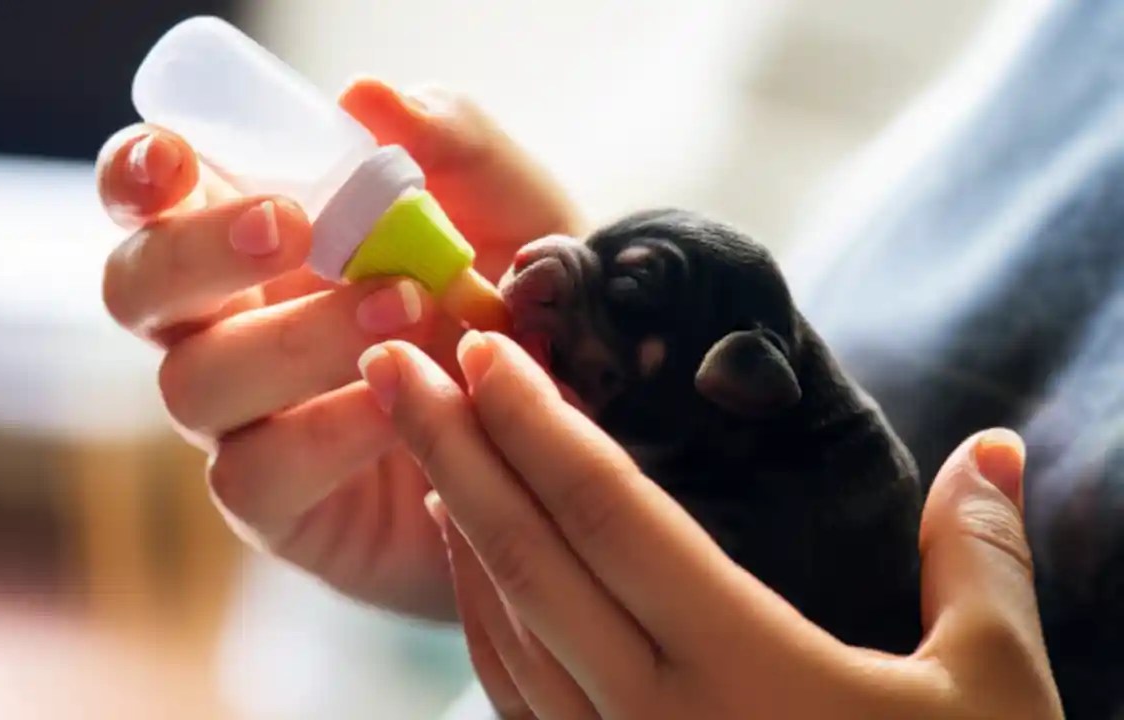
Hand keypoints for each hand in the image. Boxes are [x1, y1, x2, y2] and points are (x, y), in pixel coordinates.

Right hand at [96, 79, 583, 618]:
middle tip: (292, 226)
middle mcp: (227, 327)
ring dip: (293, 339)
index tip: (174, 161)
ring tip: (403, 310)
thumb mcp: (514, 216)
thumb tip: (367, 96)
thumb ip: (453, 146)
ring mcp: (243, 422)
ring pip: (193, 384)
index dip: (138, 174)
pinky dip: (329, 432)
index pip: (151, 200)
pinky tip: (404, 405)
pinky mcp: (275, 504)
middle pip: (135, 288)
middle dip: (197, 252)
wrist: (570, 436)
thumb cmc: (520, 310)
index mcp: (258, 242)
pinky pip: (255, 474)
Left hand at [358, 331, 1064, 718]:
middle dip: (452, 448)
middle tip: (392, 363)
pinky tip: (473, 562)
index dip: (538, 421)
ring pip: (505, 627)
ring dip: (459, 526)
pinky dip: (483, 615)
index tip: (484, 344)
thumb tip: (991, 449)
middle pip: (527, 556)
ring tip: (428, 438)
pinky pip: (518, 696)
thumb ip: (979, 560)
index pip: (609, 512)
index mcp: (744, 674)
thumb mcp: (995, 696)